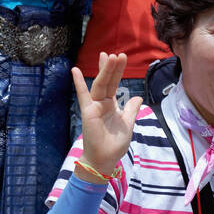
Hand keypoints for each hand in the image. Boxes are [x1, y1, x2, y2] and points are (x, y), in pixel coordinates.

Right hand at [71, 52, 139, 178]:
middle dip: (112, 67)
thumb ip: (131, 110)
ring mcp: (94, 106)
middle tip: (117, 53)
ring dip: (104, 71)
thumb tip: (138, 98)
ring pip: (100, 85)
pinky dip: (79, 83)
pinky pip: (83, 96)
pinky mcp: (88, 112)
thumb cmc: (114, 144)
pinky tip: (75, 70)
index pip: (115, 84)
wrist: (104, 159)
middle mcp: (102, 103)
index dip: (118, 71)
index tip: (121, 57)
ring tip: (108, 56)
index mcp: (111, 105)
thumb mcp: (127, 124)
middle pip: (108, 81)